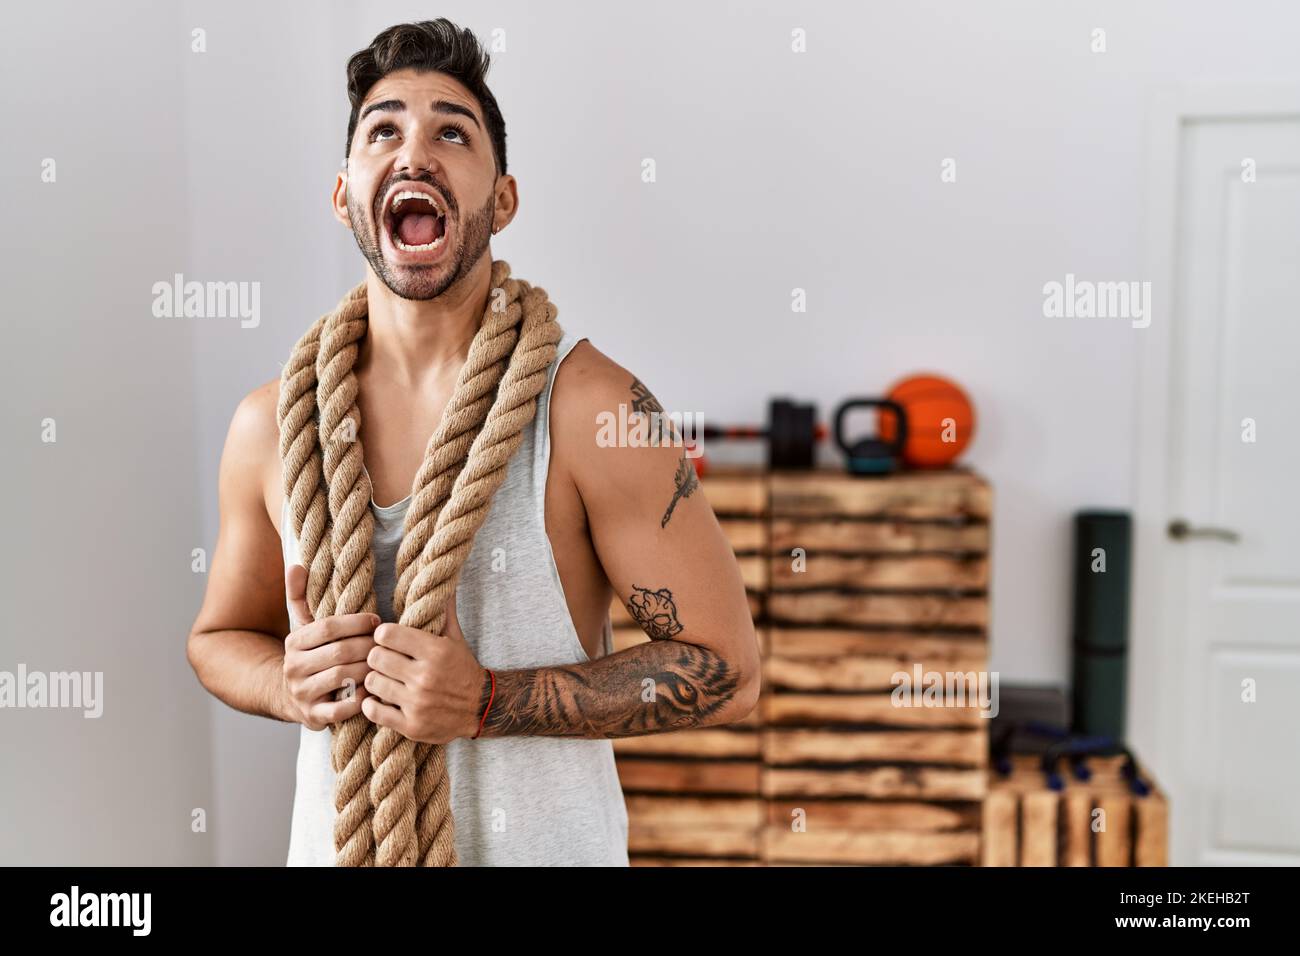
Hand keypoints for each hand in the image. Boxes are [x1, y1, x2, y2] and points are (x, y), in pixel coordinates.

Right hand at [282, 563, 378, 730]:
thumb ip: (301, 596)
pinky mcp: (313, 716)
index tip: (377, 620)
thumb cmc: (311, 654)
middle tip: (389, 644)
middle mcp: (293, 668)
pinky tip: (375, 691)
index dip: (356, 622)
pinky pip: (339, 709)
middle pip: (338, 652)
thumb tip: (296, 565)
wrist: (292, 696)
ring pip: (341, 677)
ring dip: (368, 670)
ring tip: (387, 663)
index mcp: (294, 642)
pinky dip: (359, 700)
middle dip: (367, 646)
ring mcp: (302, 693)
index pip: (327, 627)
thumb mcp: (304, 625)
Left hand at [362, 591, 486, 743]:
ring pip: (372, 683)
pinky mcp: (411, 725)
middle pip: (375, 658)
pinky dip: (372, 704)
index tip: (388, 640)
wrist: (481, 707)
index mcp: (436, 651)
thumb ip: (444, 610)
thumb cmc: (463, 669)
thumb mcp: (456, 638)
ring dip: (375, 680)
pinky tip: (380, 699)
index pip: (387, 634)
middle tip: (383, 660)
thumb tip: (445, 581)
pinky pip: (373, 710)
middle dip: (377, 657)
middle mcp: (425, 677)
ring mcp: (417, 703)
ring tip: (384, 679)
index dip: (383, 635)